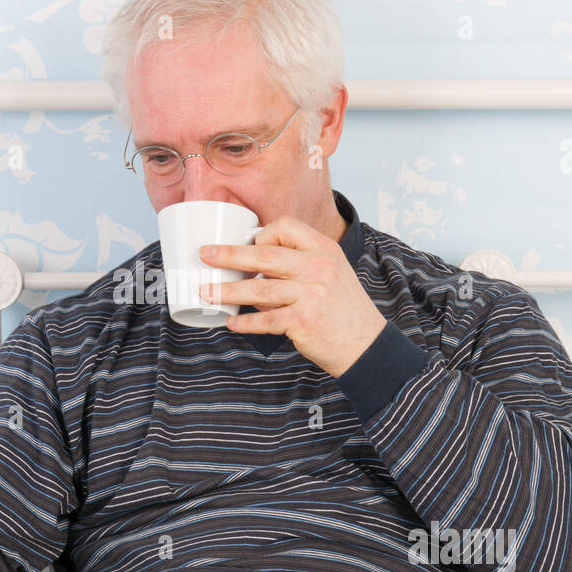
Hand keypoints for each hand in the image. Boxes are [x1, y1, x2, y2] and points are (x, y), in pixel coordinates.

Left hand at [199, 215, 386, 378]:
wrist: (366, 345)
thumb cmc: (343, 308)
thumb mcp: (331, 272)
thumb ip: (300, 263)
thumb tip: (253, 268)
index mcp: (323, 248)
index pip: (284, 226)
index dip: (260, 234)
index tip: (247, 246)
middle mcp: (318, 267)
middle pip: (263, 255)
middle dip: (228, 255)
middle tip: (205, 257)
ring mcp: (311, 294)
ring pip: (257, 290)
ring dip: (227, 292)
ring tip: (207, 294)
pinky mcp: (303, 321)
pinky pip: (264, 320)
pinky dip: (245, 323)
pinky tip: (232, 323)